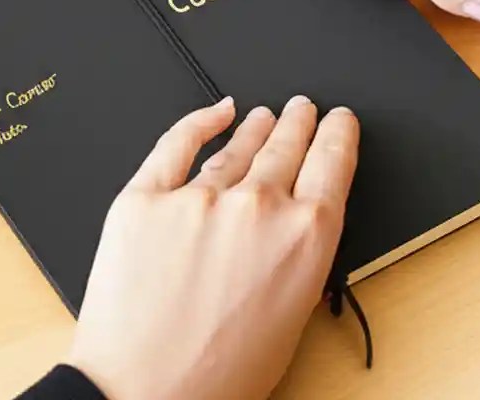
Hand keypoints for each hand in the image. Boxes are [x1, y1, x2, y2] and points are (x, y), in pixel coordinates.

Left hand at [65, 96, 359, 399]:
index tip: (339, 120)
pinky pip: (175, 145)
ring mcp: (197, 198)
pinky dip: (198, 123)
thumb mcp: (290, 321)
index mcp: (306, 238)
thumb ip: (297, 260)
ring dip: (255, 128)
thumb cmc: (217, 378)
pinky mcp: (144, 198)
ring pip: (236, 146)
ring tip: (262, 116)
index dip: (338, 134)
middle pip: (287, 146)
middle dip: (299, 124)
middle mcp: (257, 206)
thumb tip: (290, 229)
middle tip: (304, 108)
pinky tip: (214, 114)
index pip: (333, 163)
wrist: (141, 396)